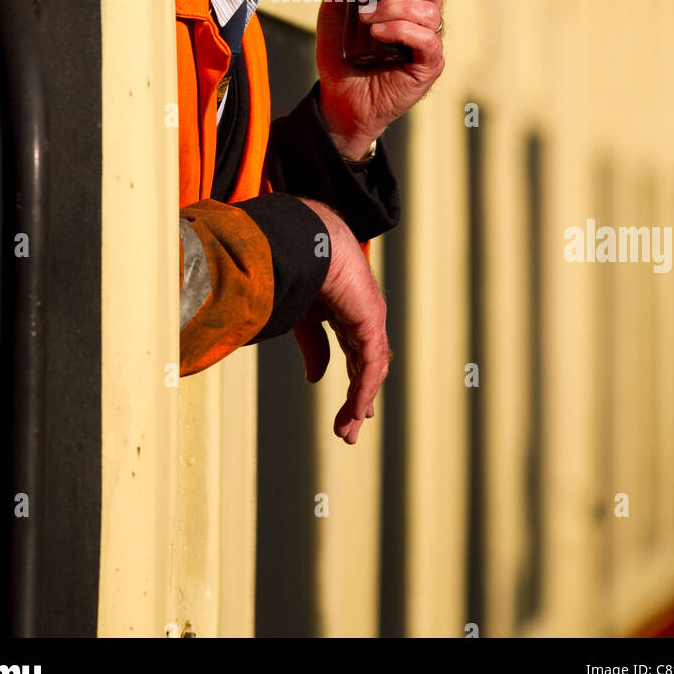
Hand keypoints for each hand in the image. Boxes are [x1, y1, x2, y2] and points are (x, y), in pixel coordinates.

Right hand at [292, 199, 389, 443]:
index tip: (350, 415)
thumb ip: (313, 347)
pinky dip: (362, 389)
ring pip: (369, 371)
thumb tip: (316, 379)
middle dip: (356, 401)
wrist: (308, 241)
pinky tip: (356, 409)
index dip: (353, 386)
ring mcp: (370, 320)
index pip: (355, 357)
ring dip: (358, 402)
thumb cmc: (302, 268)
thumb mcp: (304, 317)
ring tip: (346, 431)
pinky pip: (370, 364)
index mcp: (347, 314)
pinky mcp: (371, 321)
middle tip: (348, 431)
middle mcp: (363, 319)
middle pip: (365, 369)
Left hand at [315, 0, 446, 158]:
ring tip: (366, 19)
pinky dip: (400, 30)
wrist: (339, 98)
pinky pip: (426, 39)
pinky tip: (378, 34)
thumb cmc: (342, 56)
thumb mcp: (335, 11)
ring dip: (393, 8)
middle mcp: (424, 20)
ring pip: (428, 10)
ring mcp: (428, 43)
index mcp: (409, 2)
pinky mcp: (428, 65)